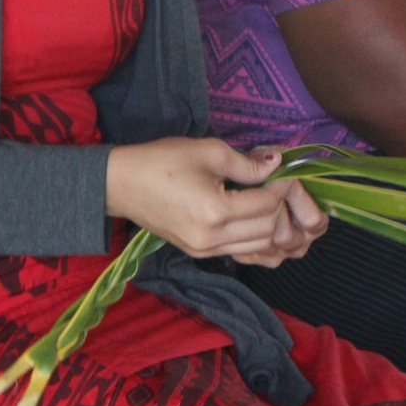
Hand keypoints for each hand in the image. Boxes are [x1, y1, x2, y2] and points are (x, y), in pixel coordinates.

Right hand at [106, 138, 328, 267]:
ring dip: (270, 226)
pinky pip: (241, 254)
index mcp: (215, 211)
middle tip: (277, 186)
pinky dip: (257, 241)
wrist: (122, 184)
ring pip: (258, 247)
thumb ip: (248, 164)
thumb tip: (278, 165)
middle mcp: (212, 239)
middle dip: (279, 207)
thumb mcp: (209, 151)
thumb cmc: (163, 161)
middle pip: (268, 230)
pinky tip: (258, 222)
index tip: (284, 172)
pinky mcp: (199, 254)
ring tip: (267, 201)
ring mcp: (205, 251)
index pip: (267, 205)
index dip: (282, 187)